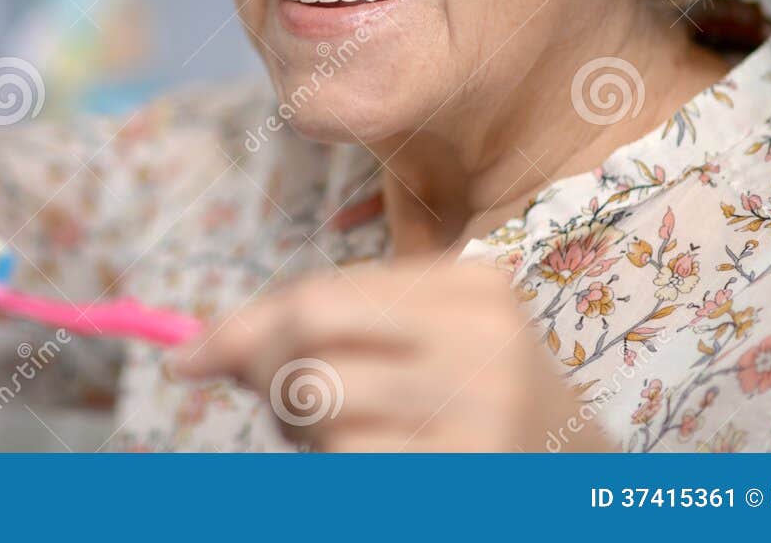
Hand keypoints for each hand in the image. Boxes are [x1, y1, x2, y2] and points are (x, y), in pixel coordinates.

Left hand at [170, 260, 614, 451]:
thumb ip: (326, 328)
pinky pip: (352, 471)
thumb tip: (190, 353)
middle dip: (259, 373)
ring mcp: (484, 419)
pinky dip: (331, 472)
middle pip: (311, 346)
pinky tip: (360, 470)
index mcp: (475, 289)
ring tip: (331, 443)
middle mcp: (487, 345)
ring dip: (299, 434)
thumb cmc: (475, 406)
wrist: (583, 482)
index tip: (188, 358)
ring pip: (323, 411)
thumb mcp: (421, 343)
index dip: (242, 328)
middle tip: (262, 405)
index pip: (319, 296)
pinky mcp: (468, 480)